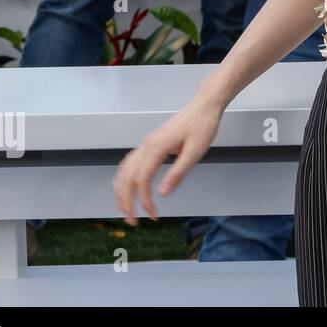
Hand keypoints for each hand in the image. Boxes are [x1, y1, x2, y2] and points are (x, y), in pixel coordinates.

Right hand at [113, 95, 222, 223]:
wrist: (204, 106)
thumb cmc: (203, 126)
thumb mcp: (195, 152)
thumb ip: (178, 173)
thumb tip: (162, 193)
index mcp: (156, 148)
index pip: (142, 180)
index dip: (144, 200)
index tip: (153, 215)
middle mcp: (146, 145)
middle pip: (126, 177)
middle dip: (125, 201)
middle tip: (132, 221)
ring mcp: (146, 143)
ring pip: (124, 170)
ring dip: (123, 191)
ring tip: (127, 209)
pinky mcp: (151, 143)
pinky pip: (130, 163)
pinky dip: (126, 179)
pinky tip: (130, 188)